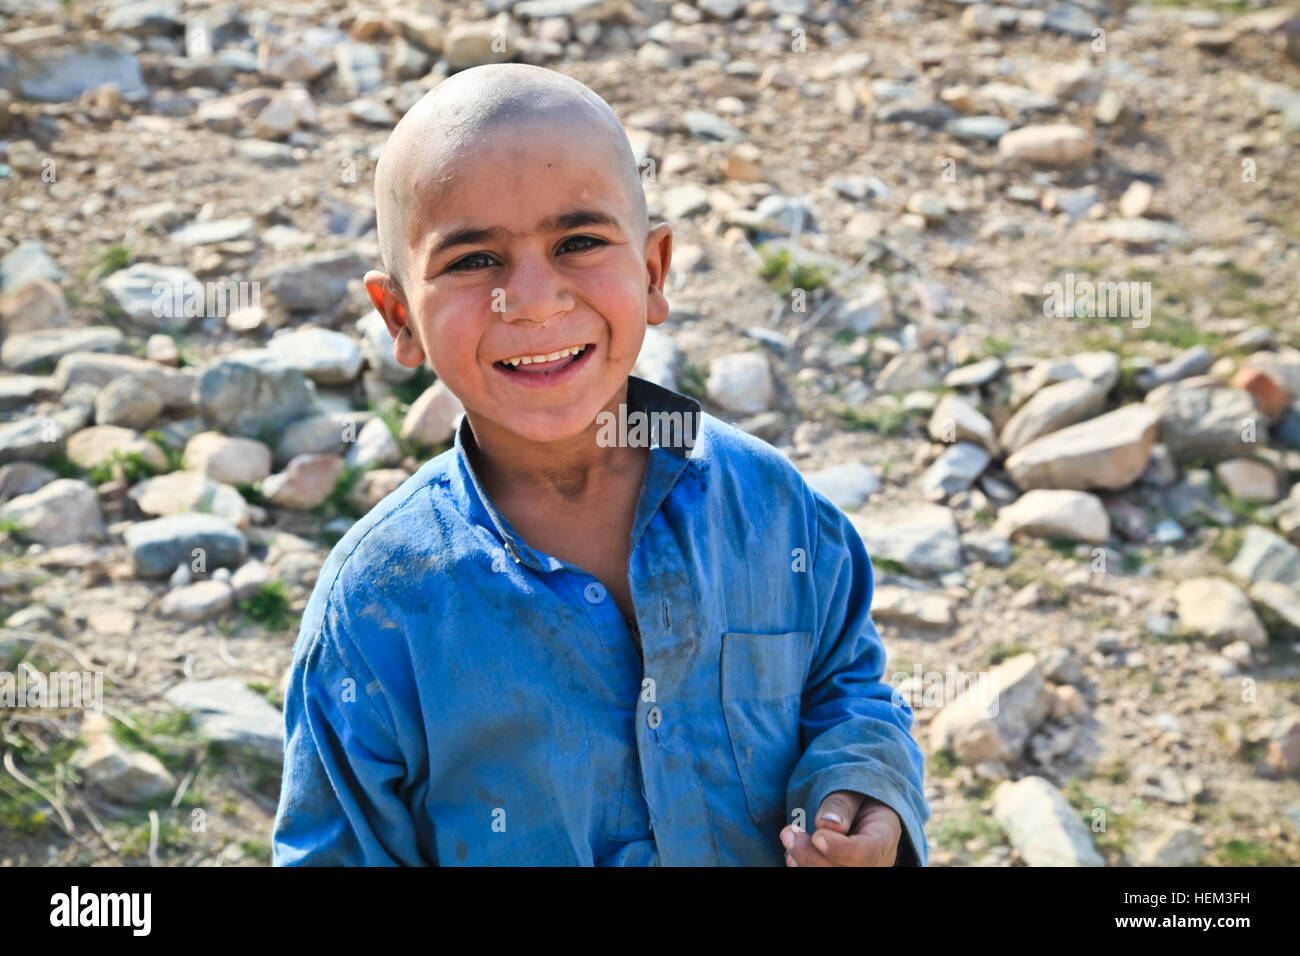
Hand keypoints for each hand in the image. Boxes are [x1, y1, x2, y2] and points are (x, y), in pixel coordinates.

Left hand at [779, 790, 900, 866]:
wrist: (858, 808)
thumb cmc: (856, 795)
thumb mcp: (853, 788)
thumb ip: (841, 804)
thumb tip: (825, 824)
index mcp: (885, 837)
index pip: (867, 853)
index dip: (840, 849)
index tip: (816, 836)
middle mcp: (875, 863)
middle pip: (844, 871)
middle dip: (811, 856)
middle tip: (788, 832)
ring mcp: (857, 869)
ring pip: (829, 876)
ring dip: (803, 863)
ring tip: (788, 837)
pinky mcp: (837, 869)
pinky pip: (817, 874)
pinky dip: (802, 867)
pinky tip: (792, 855)